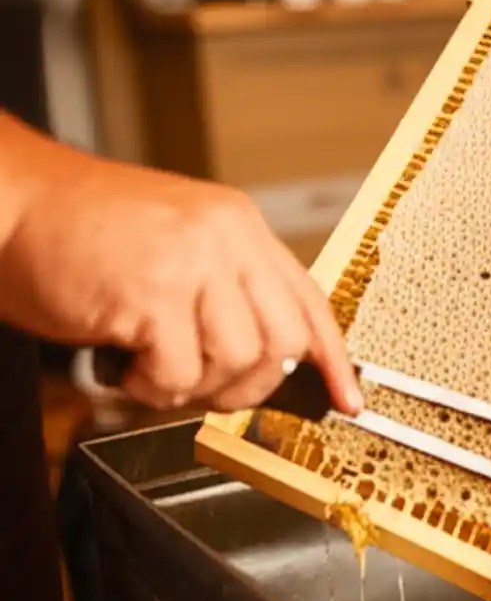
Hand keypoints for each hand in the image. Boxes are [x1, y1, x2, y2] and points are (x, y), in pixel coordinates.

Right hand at [0, 113, 362, 414]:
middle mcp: (226, 238)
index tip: (346, 398)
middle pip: (287, 340)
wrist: (12, 203)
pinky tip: (127, 366)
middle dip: (253, 383)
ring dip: (197, 385)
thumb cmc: (79, 231)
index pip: (310, 300)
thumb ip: (224, 288)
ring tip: (155, 368)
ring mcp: (191, 262)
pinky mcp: (151, 294)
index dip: (332, 358)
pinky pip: (180, 373)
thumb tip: (266, 358)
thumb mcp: (177, 245)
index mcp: (239, 225)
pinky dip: (153, 387)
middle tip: (208, 385)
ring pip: (241, 360)